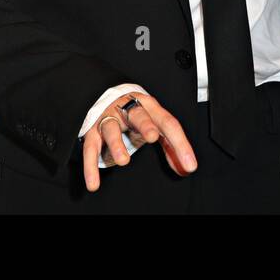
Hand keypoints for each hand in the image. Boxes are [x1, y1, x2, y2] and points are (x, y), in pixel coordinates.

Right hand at [81, 92, 196, 191]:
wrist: (108, 96)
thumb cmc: (137, 115)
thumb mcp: (156, 125)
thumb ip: (171, 147)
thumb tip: (186, 168)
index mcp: (150, 107)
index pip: (168, 123)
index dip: (180, 143)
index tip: (190, 165)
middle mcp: (129, 109)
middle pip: (139, 115)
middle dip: (145, 125)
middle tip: (153, 137)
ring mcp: (109, 118)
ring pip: (111, 128)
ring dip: (116, 143)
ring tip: (123, 161)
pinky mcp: (92, 130)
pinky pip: (90, 147)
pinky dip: (90, 165)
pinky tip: (94, 183)